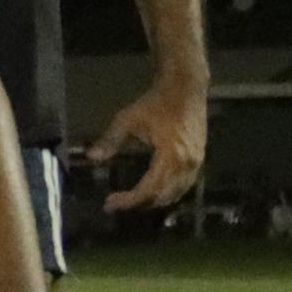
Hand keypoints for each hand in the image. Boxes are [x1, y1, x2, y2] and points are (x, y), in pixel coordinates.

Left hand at [91, 76, 208, 217]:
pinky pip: (185, 184)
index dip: (129, 200)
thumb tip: (92, 156)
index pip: (149, 189)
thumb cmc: (157, 102)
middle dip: (139, 204)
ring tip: (131, 200)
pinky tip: (153, 191)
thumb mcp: (129, 119)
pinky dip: (168, 192)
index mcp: (171, 155)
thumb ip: (111, 139)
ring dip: (154, 201)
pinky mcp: (199, 158)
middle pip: (163, 196)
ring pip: (177, 193)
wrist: (187, 87)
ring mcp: (197, 162)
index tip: (109, 204)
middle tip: (116, 204)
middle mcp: (187, 163)